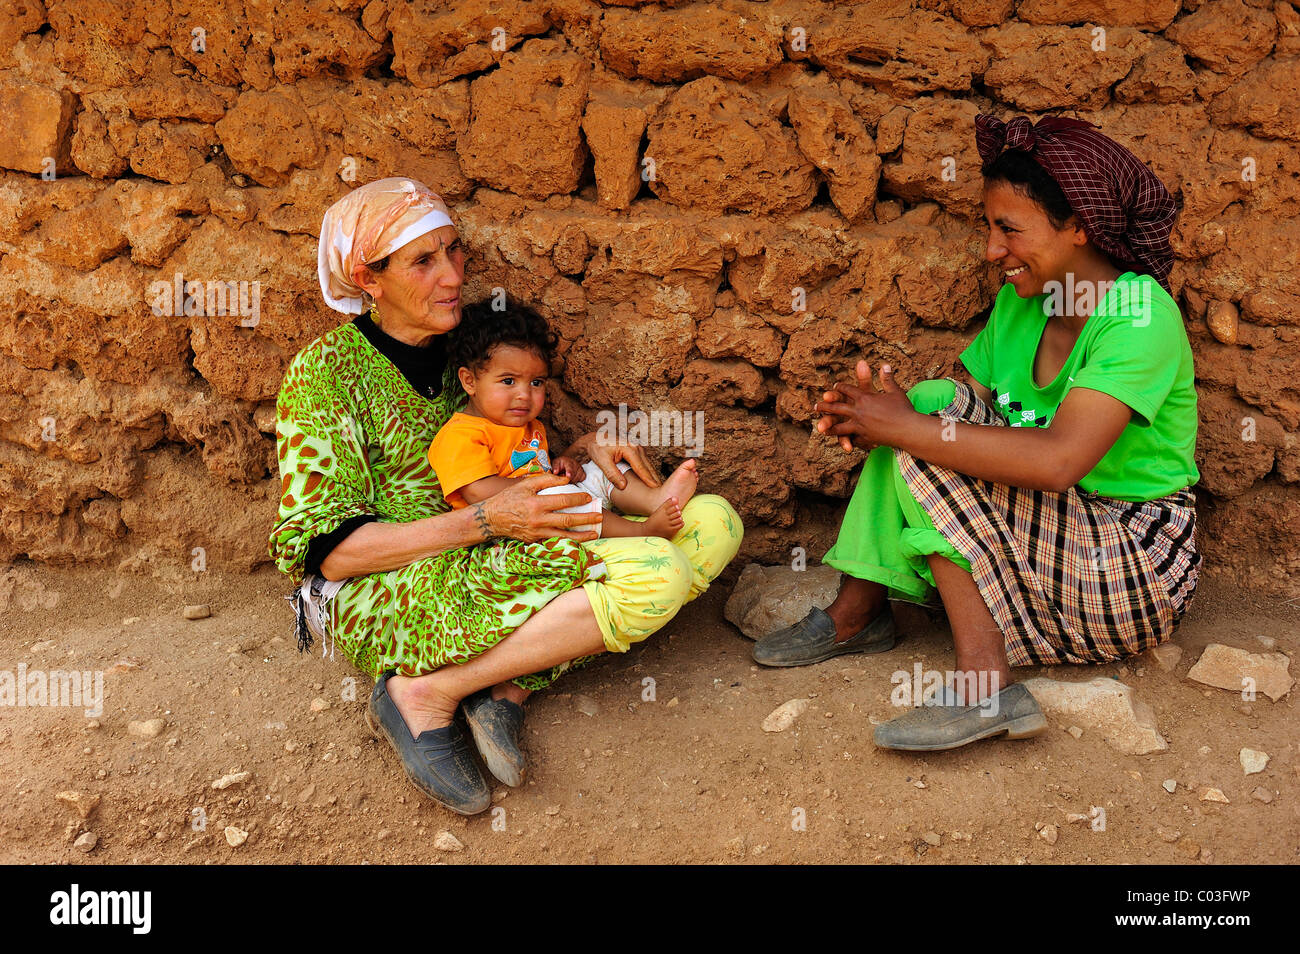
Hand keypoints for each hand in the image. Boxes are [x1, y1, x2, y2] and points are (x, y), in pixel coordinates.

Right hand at [476, 472, 598, 542]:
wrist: (491, 518)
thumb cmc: (509, 498)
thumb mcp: (525, 484)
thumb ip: (546, 480)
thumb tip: (566, 480)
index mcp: (536, 504)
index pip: (563, 500)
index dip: (578, 498)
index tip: (589, 497)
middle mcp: (538, 520)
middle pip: (568, 520)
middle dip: (586, 518)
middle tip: (599, 516)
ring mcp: (536, 533)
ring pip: (564, 535)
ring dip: (581, 535)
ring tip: (594, 533)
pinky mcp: (534, 541)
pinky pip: (554, 542)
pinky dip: (568, 542)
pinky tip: (578, 541)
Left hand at [551, 455, 584, 482]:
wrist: (565, 461)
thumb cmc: (560, 463)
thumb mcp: (555, 463)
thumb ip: (555, 467)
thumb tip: (555, 472)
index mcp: (568, 461)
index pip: (570, 467)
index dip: (570, 472)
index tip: (568, 476)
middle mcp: (575, 464)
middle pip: (574, 474)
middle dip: (568, 479)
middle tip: (563, 478)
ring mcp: (580, 468)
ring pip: (578, 477)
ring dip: (573, 480)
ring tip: (567, 478)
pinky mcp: (583, 472)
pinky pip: (583, 478)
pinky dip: (578, 480)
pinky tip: (573, 478)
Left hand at [569, 431, 660, 490]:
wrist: (595, 438)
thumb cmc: (597, 448)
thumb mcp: (602, 461)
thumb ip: (612, 473)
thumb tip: (623, 486)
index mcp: (629, 449)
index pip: (640, 468)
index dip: (648, 479)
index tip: (655, 488)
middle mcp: (636, 447)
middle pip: (648, 466)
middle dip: (654, 479)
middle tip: (662, 492)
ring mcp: (637, 448)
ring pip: (648, 465)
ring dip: (653, 476)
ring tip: (659, 488)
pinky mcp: (636, 451)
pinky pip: (644, 464)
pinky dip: (648, 472)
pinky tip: (651, 481)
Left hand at [813, 361, 915, 451]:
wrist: (908, 429)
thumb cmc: (903, 409)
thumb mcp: (895, 391)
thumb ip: (887, 379)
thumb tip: (885, 364)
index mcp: (865, 398)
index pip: (847, 390)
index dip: (840, 388)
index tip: (835, 387)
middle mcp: (859, 411)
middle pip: (837, 408)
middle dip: (825, 406)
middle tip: (816, 407)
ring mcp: (860, 426)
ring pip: (839, 426)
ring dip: (829, 425)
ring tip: (821, 427)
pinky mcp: (864, 438)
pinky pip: (851, 438)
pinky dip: (845, 438)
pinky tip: (840, 440)